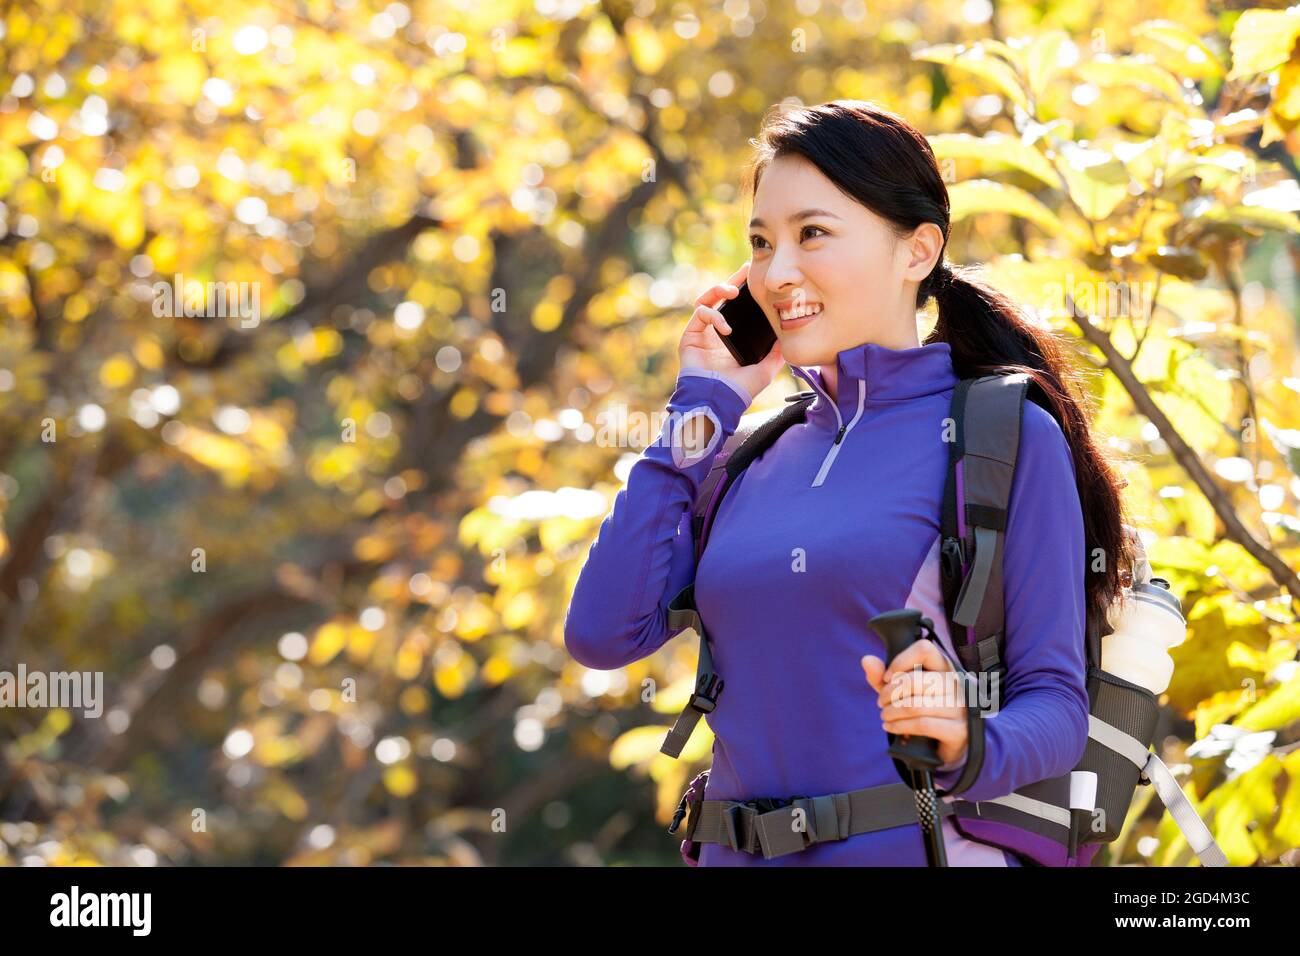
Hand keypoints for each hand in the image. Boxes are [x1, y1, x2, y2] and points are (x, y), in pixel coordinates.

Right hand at [677, 260, 784, 402]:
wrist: (718, 401)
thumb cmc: (739, 390)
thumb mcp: (765, 370)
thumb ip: (776, 354)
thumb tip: (788, 338)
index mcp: (732, 338)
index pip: (738, 308)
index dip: (746, 293)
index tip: (757, 280)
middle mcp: (716, 333)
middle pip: (721, 299)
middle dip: (732, 282)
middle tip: (744, 271)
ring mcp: (702, 334)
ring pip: (706, 300)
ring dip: (718, 290)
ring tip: (731, 291)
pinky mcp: (690, 336)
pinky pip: (700, 314)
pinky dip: (714, 315)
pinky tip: (725, 327)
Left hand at [861, 639, 968, 768]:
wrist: (942, 744)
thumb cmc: (921, 710)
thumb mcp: (900, 692)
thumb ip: (882, 677)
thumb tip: (866, 660)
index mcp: (944, 667)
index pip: (924, 649)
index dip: (900, 661)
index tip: (887, 678)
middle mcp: (956, 684)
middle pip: (914, 680)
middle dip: (888, 693)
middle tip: (881, 703)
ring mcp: (961, 707)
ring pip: (915, 705)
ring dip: (892, 712)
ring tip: (885, 716)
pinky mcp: (959, 730)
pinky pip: (922, 725)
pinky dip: (900, 726)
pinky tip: (891, 727)